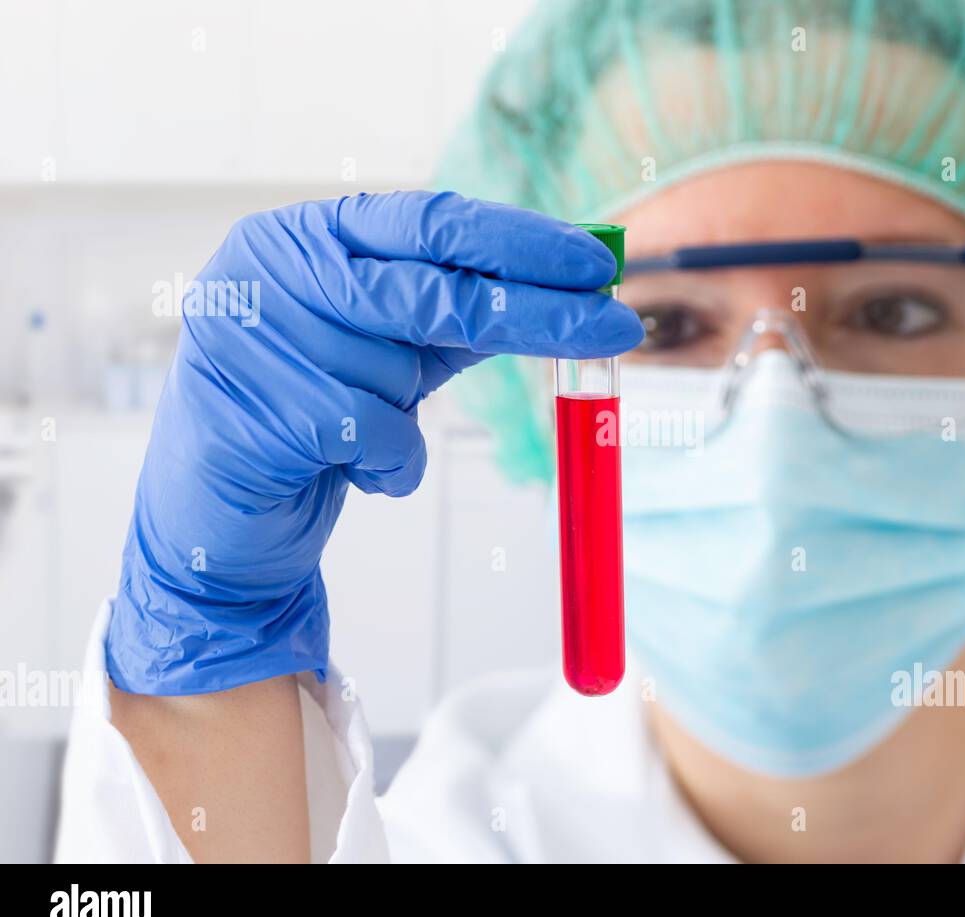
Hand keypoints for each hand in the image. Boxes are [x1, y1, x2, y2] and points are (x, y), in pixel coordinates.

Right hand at [106, 191, 640, 693]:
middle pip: (435, 286)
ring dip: (407, 416)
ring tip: (359, 438)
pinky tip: (344, 471)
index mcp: (306, 235)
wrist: (223, 521)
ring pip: (401, 372)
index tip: (598, 263)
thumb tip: (572, 286)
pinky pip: (374, 436)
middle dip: (537, 312)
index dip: (523, 242)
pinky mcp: (244, 411)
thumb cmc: (318, 421)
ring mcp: (247, 335)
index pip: (432, 222)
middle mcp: (270, 266)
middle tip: (616, 326)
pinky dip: (387, 465)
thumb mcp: (394, 352)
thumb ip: (459, 312)